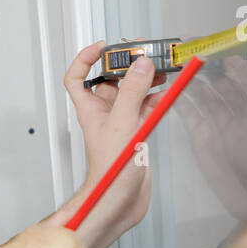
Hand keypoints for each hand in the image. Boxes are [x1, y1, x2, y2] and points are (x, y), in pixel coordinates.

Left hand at [59, 42, 166, 247]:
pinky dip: (157, 98)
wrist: (120, 201)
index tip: (103, 46)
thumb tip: (141, 65)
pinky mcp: (137, 133)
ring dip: (146, 80)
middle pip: (112, 80)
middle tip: (145, 54)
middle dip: (127, 66)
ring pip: (132, 93)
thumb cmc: (110, 171)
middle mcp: (105, 114)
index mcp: (91, 110)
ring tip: (163, 69)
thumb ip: (132, 92)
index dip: (86, 59)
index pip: (77, 77)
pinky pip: (147, 108)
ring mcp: (121, 123)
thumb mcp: (122, 124)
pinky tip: (168, 93)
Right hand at [178, 55, 246, 222]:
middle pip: (223, 79)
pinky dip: (182, 103)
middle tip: (192, 49)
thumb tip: (234, 60)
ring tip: (181, 65)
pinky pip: (191, 116)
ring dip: (193, 80)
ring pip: (206, 95)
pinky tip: (175, 92)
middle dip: (208, 63)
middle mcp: (243, 112)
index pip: (245, 69)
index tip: (217, 40)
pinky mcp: (206, 141)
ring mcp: (223, 126)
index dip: (230, 54)